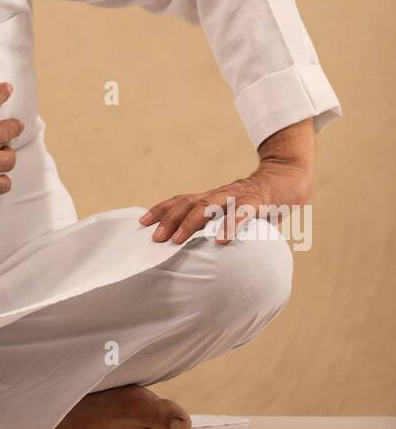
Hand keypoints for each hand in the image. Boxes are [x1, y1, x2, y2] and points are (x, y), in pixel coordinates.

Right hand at [0, 67, 24, 207]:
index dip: (2, 93)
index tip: (8, 89)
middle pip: (10, 130)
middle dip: (15, 127)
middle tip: (16, 126)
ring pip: (10, 158)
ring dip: (9, 155)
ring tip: (6, 154)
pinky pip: (2, 185)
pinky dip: (3, 182)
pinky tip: (1, 181)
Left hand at [138, 158, 313, 245]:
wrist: (287, 179)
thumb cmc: (256, 201)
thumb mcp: (230, 210)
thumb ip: (215, 225)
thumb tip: (195, 249)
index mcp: (211, 197)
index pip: (181, 200)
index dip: (161, 210)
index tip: (142, 222)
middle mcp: (219, 194)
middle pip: (189, 203)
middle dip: (170, 220)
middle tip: (156, 238)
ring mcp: (237, 196)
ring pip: (210, 206)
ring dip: (192, 222)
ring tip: (179, 240)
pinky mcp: (258, 202)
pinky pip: (242, 213)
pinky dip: (230, 225)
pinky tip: (221, 240)